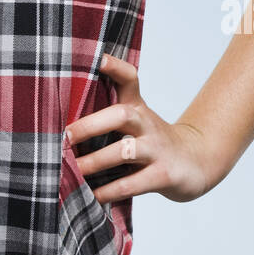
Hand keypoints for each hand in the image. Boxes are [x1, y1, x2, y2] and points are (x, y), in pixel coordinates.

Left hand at [64, 53, 213, 204]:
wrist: (196, 162)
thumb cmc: (151, 141)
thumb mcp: (135, 121)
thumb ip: (105, 116)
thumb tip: (57, 119)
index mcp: (137, 106)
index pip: (129, 77)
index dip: (113, 66)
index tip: (96, 58)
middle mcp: (147, 123)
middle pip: (122, 114)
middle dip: (91, 125)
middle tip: (64, 136)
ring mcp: (157, 149)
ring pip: (125, 150)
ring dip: (95, 161)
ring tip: (72, 169)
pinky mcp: (163, 175)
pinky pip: (132, 183)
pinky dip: (109, 191)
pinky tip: (92, 196)